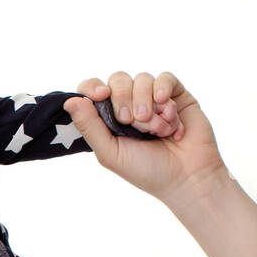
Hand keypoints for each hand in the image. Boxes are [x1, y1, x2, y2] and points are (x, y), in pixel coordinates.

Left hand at [65, 72, 227, 201]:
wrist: (187, 177)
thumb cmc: (146, 170)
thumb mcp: (110, 153)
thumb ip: (90, 127)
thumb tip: (69, 102)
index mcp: (109, 118)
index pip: (93, 90)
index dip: (93, 87)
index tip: (102, 95)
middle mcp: (130, 105)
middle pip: (118, 80)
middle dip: (124, 98)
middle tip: (133, 121)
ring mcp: (153, 99)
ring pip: (143, 79)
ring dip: (148, 104)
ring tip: (157, 129)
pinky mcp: (176, 95)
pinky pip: (166, 79)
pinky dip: (164, 92)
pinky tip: (168, 112)